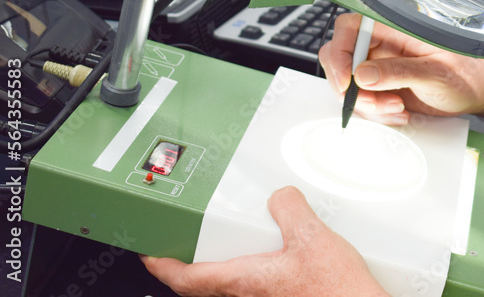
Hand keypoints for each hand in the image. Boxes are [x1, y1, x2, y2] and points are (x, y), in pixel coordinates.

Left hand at [141, 186, 386, 296]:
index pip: (185, 277)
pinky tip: (269, 257)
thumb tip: (280, 197)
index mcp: (244, 280)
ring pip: (227, 289)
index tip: (148, 254)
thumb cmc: (336, 290)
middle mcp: (248, 296)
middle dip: (185, 267)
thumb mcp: (313, 237)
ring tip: (222, 247)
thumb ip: (290, 210)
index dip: (161, 265)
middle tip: (179, 248)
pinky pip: (252, 289)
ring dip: (217, 270)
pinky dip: (247, 273)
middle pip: (201, 286)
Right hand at [320, 13, 483, 124]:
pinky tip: (399, 111)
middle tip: (375, 104)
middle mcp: (382, 44)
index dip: (339, 53)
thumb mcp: (435, 74)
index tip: (346, 83)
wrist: (476, 92)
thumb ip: (399, 72)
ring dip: (368, 104)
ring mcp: (379, 65)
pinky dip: (375, 112)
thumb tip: (362, 75)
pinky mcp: (381, 85)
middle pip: (341, 58)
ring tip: (398, 107)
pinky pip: (362, 100)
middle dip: (353, 88)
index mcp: (395, 28)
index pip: (350, 28)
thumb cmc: (464, 74)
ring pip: (350, 84)